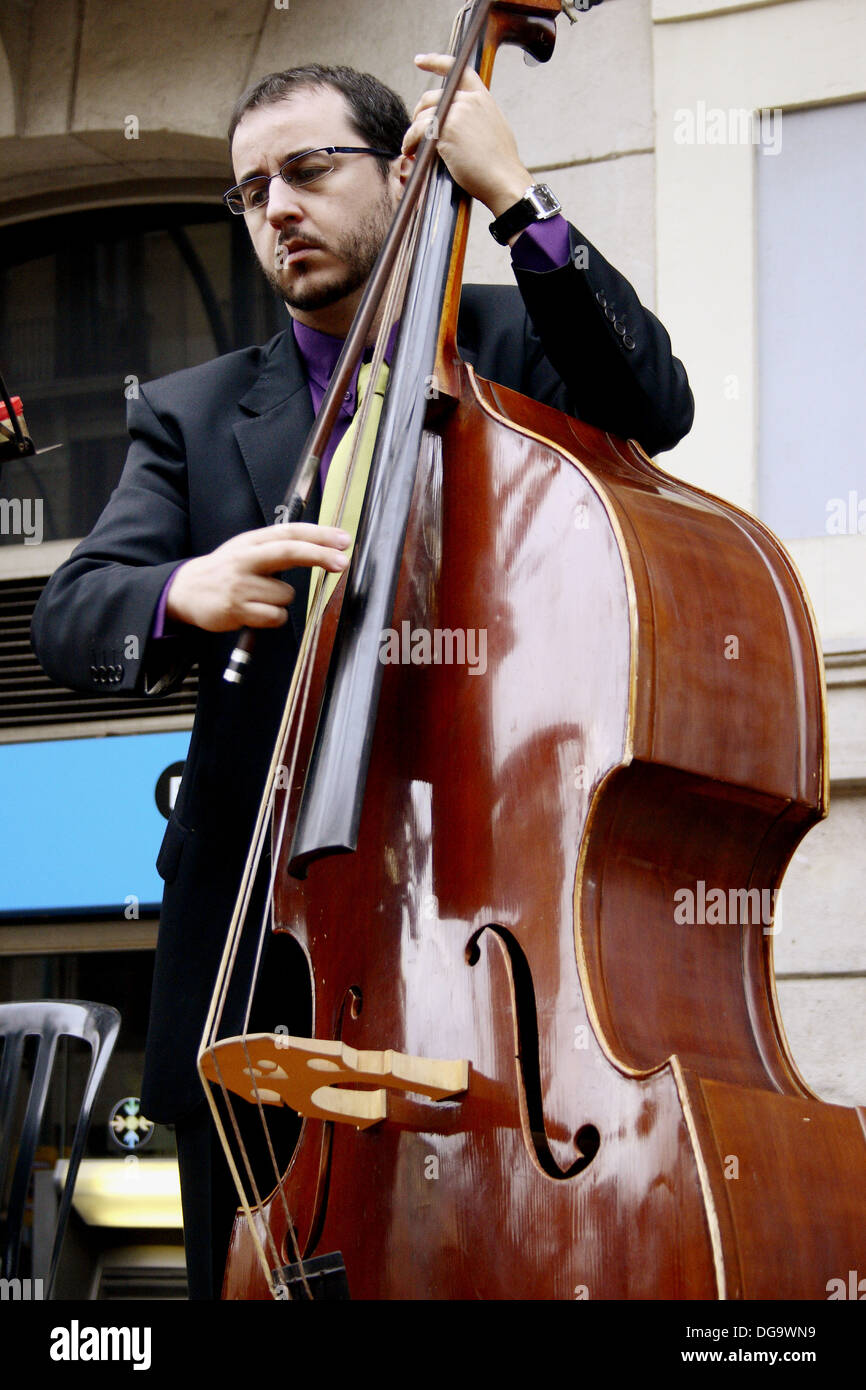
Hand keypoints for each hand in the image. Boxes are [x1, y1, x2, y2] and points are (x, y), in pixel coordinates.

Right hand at [165, 522, 350, 631]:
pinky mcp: (237, 609)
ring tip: (259, 599)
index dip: (319, 535)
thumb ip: (278, 547)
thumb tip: (323, 547)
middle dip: (318, 555)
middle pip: (288, 552)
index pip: (289, 532)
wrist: (186, 591)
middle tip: (342, 562)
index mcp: (251, 541)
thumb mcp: (247, 550)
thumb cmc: (227, 571)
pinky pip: (274, 617)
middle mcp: (245, 559)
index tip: (343, 540)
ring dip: (282, 601)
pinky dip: (272, 617)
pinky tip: (254, 612)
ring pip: (286, 595)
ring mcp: (240, 585)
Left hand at [404, 53, 532, 219]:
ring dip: (413, 132)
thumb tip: (462, 125)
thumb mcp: (495, 130)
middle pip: (432, 97)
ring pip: (423, 115)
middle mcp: (470, 100)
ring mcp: (458, 112)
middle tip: (416, 128)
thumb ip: (478, 118)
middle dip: (419, 112)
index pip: (458, 70)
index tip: (420, 60)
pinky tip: (410, 150)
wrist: (504, 180)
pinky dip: (410, 140)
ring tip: (411, 147)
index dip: (436, 62)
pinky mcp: (446, 129)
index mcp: (483, 98)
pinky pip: (418, 130)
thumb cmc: (500, 166)